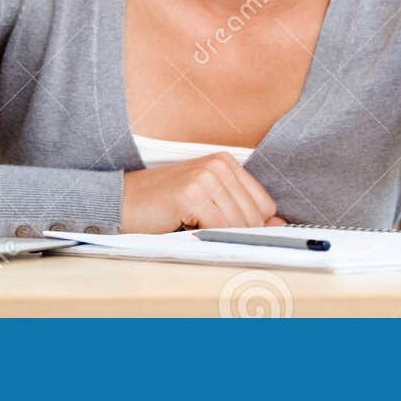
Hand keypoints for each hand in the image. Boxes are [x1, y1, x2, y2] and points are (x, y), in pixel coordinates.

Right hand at [121, 152, 287, 231]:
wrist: (121, 202)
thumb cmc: (162, 206)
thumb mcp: (207, 205)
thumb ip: (241, 211)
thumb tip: (280, 225)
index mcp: (226, 162)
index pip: (264, 205)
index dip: (252, 226)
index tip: (233, 235)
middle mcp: (218, 164)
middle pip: (254, 216)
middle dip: (236, 234)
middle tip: (207, 236)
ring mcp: (205, 176)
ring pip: (238, 224)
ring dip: (219, 237)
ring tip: (195, 231)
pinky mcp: (191, 193)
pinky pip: (218, 227)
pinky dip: (208, 238)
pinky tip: (186, 229)